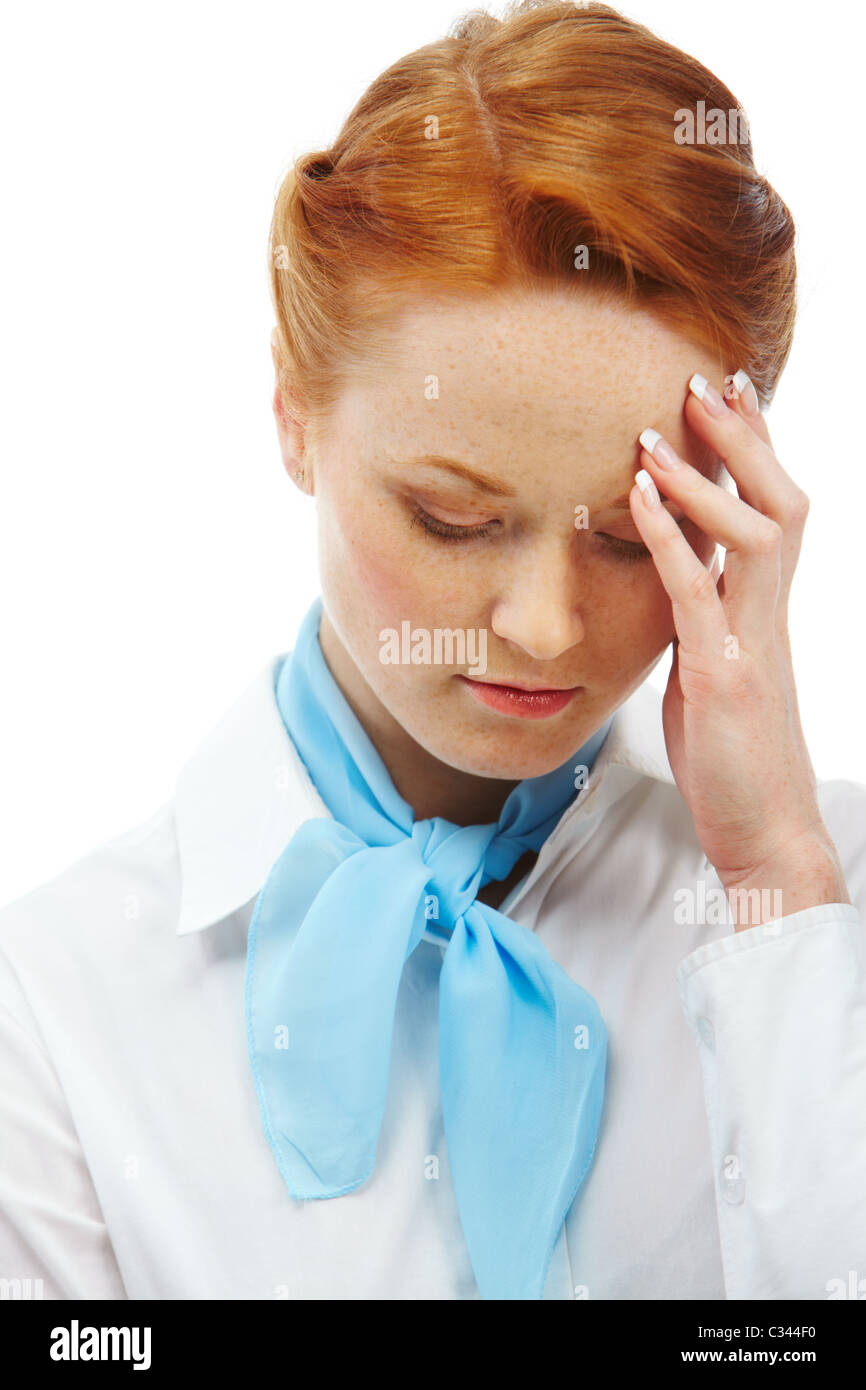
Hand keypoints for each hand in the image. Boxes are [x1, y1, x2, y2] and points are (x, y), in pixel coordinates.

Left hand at [630, 370, 849, 928]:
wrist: (764, 831)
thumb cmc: (732, 757)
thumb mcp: (711, 673)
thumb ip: (700, 620)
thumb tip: (675, 578)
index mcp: (761, 611)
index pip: (766, 510)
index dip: (753, 449)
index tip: (728, 391)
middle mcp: (767, 613)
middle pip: (778, 499)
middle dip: (744, 436)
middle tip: (705, 374)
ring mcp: (751, 640)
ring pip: (753, 532)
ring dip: (707, 474)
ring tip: (662, 422)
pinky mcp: (726, 676)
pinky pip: (700, 590)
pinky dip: (670, 536)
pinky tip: (639, 494)